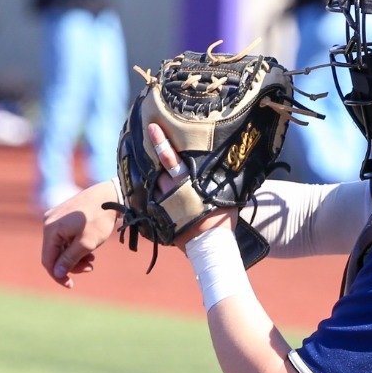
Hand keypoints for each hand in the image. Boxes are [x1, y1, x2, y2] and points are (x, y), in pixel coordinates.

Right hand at [41, 181, 120, 286]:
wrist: (110, 195)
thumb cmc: (98, 219)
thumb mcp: (86, 243)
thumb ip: (70, 259)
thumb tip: (57, 272)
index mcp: (51, 229)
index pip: (48, 260)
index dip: (58, 275)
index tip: (70, 285)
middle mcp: (49, 223)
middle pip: (55, 253)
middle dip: (71, 264)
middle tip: (90, 268)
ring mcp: (55, 218)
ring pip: (61, 246)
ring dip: (75, 256)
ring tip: (92, 260)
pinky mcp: (64, 216)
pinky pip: (65, 237)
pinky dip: (76, 246)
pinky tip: (90, 249)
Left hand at [145, 122, 232, 246]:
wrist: (210, 244)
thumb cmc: (221, 220)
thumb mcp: (224, 195)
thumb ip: (216, 179)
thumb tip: (223, 166)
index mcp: (186, 182)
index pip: (170, 158)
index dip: (161, 142)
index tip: (152, 128)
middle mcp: (171, 190)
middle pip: (157, 169)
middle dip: (152, 155)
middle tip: (148, 139)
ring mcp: (163, 203)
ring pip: (153, 184)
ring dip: (152, 175)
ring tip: (149, 164)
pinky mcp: (160, 216)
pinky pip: (152, 202)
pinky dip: (152, 195)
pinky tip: (153, 191)